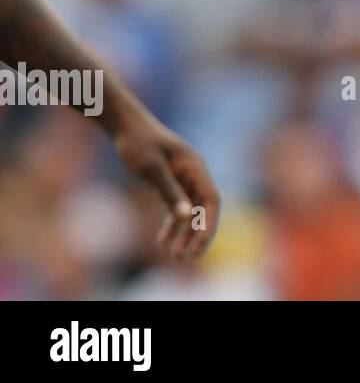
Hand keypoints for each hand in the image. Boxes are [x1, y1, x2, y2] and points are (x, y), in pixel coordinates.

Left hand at [113, 117, 221, 257]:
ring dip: (185, 233)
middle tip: (187, 257)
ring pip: (191, 210)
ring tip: (175, 255)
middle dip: (198, 234)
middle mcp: (193, 173)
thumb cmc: (138, 143)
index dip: (208, 224)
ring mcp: (183, 177)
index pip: (211, 200)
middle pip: (204, 208)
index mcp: (195, 168)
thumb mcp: (152, 169)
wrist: (125, 125)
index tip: (198, 245)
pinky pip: (177, 206)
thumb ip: (170, 192)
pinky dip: (172, 224)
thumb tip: (186, 216)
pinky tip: (162, 240)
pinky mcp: (170, 180)